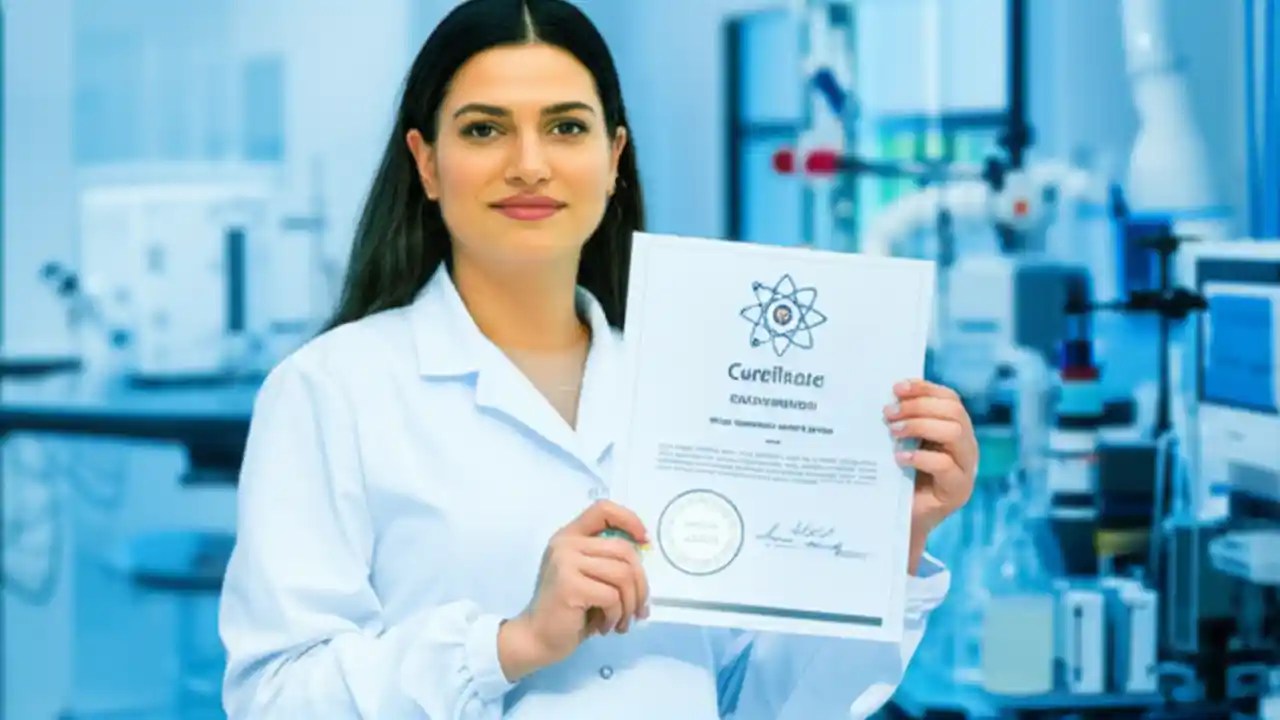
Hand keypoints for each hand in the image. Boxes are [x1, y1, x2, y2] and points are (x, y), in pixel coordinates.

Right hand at [498, 501, 649, 681]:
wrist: (536, 639)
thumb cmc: (567, 610)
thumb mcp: (586, 576)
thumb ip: (607, 560)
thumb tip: (646, 552)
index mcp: (569, 536)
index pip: (602, 509)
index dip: (629, 519)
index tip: (644, 541)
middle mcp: (565, 544)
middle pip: (624, 550)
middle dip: (641, 583)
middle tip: (638, 608)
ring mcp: (565, 562)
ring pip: (623, 575)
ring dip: (630, 604)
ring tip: (622, 622)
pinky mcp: (570, 585)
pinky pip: (612, 596)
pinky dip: (615, 616)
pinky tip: (604, 627)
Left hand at [884, 379, 977, 572]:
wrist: (902, 521)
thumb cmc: (900, 478)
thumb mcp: (904, 444)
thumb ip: (904, 422)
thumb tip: (888, 396)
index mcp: (955, 429)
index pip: (949, 399)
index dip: (925, 389)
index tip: (897, 388)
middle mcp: (966, 446)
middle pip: (953, 412)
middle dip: (918, 406)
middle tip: (888, 413)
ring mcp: (966, 468)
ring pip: (955, 433)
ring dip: (920, 426)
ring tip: (893, 432)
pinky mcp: (958, 490)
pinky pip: (945, 465)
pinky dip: (921, 457)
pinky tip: (900, 459)